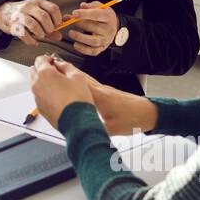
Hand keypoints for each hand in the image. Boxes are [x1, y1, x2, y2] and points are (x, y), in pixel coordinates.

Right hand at [0, 0, 62, 45]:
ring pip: (34, 25)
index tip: (57, 26)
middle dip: (49, 28)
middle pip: (44, 17)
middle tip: (48, 32)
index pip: (53, 8)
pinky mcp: (13, 24)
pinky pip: (24, 34)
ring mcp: (20, 14)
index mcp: (38, 2)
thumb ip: (50, 25)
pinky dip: (31, 41)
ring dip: (40, 34)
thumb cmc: (25, 15)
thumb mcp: (38, 16)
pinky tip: (34, 42)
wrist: (4, 13)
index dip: (58, 19)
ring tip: (40, 36)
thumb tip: (59, 36)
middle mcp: (29, 6)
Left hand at [29, 55, 93, 127]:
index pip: (40, 59)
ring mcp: (37, 97)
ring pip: (35, 83)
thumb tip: (61, 64)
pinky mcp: (40, 107)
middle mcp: (37, 85)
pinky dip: (45, 92)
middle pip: (34, 70)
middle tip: (56, 72)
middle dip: (43, 69)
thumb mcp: (77, 76)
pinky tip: (57, 96)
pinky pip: (39, 95)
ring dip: (43, 81)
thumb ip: (66, 66)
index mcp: (45, 74)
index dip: (48, 58)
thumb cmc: (78, 101)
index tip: (54, 62)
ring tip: (58, 85)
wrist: (77, 122)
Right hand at [29, 56, 156, 134]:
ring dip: (72, 74)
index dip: (63, 79)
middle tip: (50, 66)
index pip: (77, 85)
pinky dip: (81, 80)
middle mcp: (101, 90)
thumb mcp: (111, 129)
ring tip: (59, 70)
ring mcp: (104, 89)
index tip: (51, 73)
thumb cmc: (133, 120)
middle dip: (64, 72)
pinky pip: (90, 83)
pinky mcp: (108, 92)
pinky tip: (77, 82)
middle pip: (79, 78)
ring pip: (84, 79)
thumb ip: (93, 129)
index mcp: (99, 97)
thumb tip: (79, 133)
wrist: (149, 113)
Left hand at [59, 1, 118, 56]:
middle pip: (94, 27)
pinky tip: (75, 44)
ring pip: (93, 41)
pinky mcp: (102, 48)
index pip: (97, 15)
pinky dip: (83, 49)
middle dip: (79, 24)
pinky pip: (93, 51)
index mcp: (108, 16)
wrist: (112, 26)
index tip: (74, 13)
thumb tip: (82, 6)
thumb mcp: (99, 6)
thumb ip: (90, 5)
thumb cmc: (102, 14)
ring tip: (70, 33)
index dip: (84, 14)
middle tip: (68, 20)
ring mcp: (106, 40)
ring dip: (80, 37)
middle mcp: (109, 29)